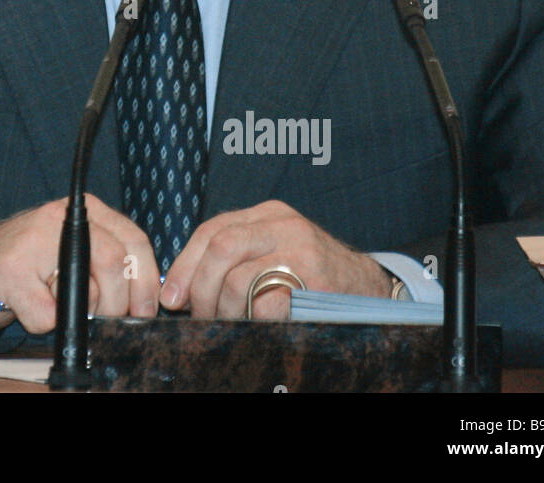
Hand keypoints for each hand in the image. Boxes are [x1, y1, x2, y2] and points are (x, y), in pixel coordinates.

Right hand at [0, 194, 160, 334]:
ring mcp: (32, 243)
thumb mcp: (72, 249)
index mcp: (82, 211)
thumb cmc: (26, 261)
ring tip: (53, 300)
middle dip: (117, 304)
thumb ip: (107, 260)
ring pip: (85, 293)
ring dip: (76, 314)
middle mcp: (58, 218)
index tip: (146, 309)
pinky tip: (26, 306)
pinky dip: (42, 324)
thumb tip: (147, 296)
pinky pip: (48, 316)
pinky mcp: (10, 273)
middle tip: (104, 318)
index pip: (133, 240)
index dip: (146, 281)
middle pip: (114, 264)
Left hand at [160, 200, 389, 318]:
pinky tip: (254, 329)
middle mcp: (282, 224)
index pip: (211, 230)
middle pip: (220, 248)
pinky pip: (265, 306)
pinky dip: (251, 323)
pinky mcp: (314, 281)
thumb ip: (234, 257)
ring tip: (227, 324)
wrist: (370, 287)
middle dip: (200, 288)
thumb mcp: (273, 251)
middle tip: (199, 316)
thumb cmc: (311, 274)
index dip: (185, 265)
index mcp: (266, 214)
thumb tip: (181, 288)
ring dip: (223, 311)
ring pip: (237, 279)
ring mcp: (300, 250)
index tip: (173, 296)